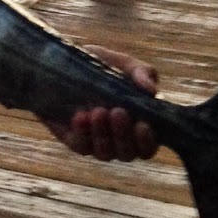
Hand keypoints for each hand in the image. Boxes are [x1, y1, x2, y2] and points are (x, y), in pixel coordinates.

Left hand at [45, 45, 160, 161]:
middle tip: (118, 112)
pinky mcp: (75, 140)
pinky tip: (80, 117)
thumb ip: (142, 73)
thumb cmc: (104, 66)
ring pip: (105, 153)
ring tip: (98, 111)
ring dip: (103, 135)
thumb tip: (152, 90)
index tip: (143, 125)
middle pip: (127, 154)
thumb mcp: (125, 64)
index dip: (148, 142)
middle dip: (123, 135)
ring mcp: (97, 142)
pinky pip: (81, 146)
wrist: (64, 64)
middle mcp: (120, 140)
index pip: (148, 147)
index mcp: (138, 126)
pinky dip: (82, 133)